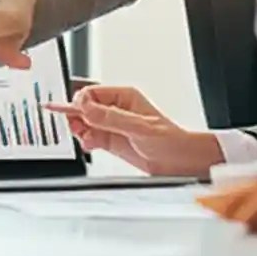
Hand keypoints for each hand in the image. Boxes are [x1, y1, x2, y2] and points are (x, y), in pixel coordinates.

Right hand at [44, 86, 222, 176]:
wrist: (180, 162)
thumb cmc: (170, 139)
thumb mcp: (139, 127)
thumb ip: (110, 117)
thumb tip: (86, 106)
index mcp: (124, 96)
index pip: (92, 93)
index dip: (81, 102)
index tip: (76, 113)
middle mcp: (116, 109)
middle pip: (85, 106)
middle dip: (77, 116)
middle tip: (77, 127)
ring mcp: (113, 125)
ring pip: (85, 122)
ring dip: (81, 129)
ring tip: (85, 137)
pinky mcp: (111, 141)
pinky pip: (91, 137)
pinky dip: (86, 140)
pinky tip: (90, 145)